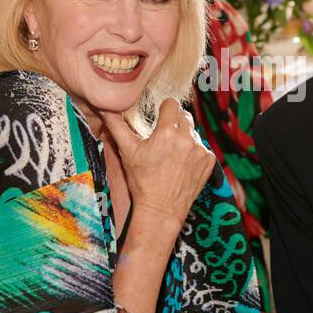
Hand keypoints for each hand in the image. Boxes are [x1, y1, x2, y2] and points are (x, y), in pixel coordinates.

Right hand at [101, 99, 215, 227]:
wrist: (160, 209)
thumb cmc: (142, 181)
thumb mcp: (127, 152)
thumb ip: (116, 125)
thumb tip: (104, 107)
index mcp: (166, 133)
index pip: (172, 104)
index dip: (164, 109)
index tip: (159, 118)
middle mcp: (186, 139)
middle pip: (184, 116)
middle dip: (174, 123)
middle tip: (164, 138)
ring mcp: (200, 151)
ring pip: (193, 132)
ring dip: (184, 138)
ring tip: (172, 155)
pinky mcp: (209, 161)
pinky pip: (202, 147)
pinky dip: (194, 152)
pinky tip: (183, 164)